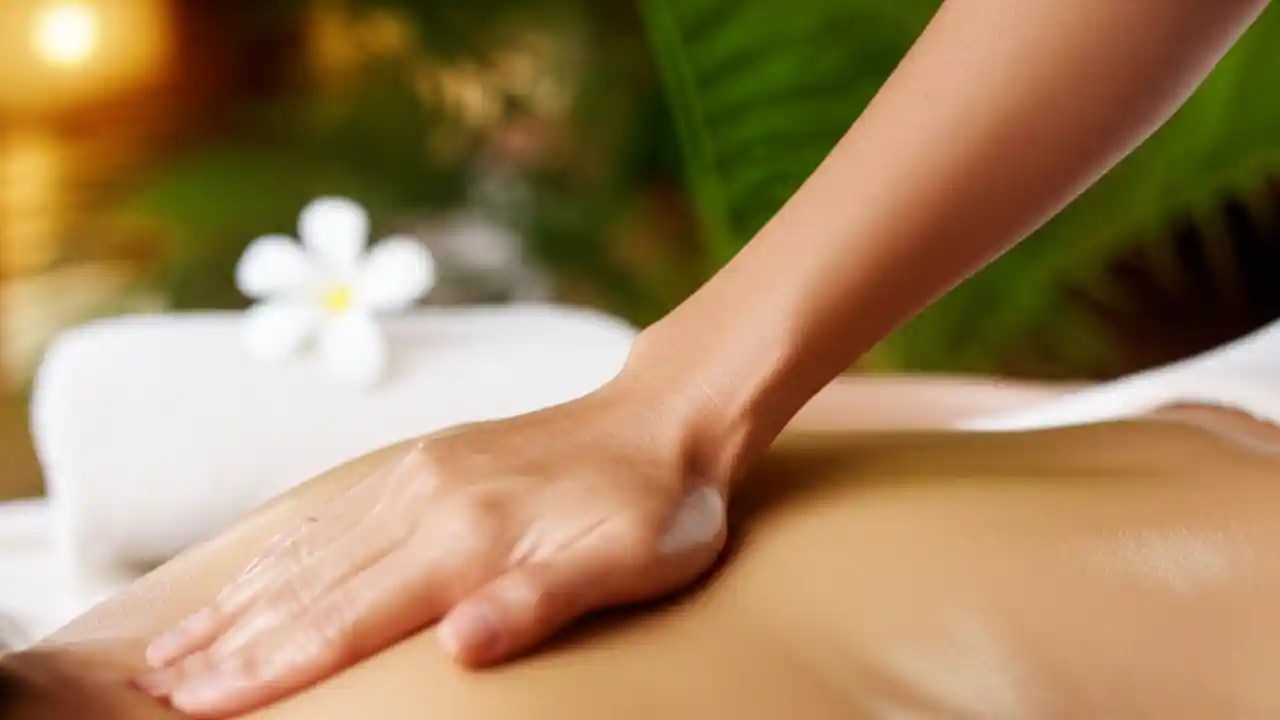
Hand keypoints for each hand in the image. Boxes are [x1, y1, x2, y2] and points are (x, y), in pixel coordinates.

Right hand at [134, 373, 729, 716]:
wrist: (664, 418)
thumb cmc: (658, 507)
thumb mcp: (627, 564)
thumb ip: (539, 601)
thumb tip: (459, 647)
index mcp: (468, 536)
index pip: (345, 617)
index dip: (268, 665)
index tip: (199, 704)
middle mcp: (426, 500)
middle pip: (307, 586)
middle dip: (226, 643)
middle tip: (153, 688)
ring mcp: (419, 474)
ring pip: (307, 548)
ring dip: (236, 599)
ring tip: (172, 642)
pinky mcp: (425, 460)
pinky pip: (333, 511)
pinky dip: (279, 550)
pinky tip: (252, 572)